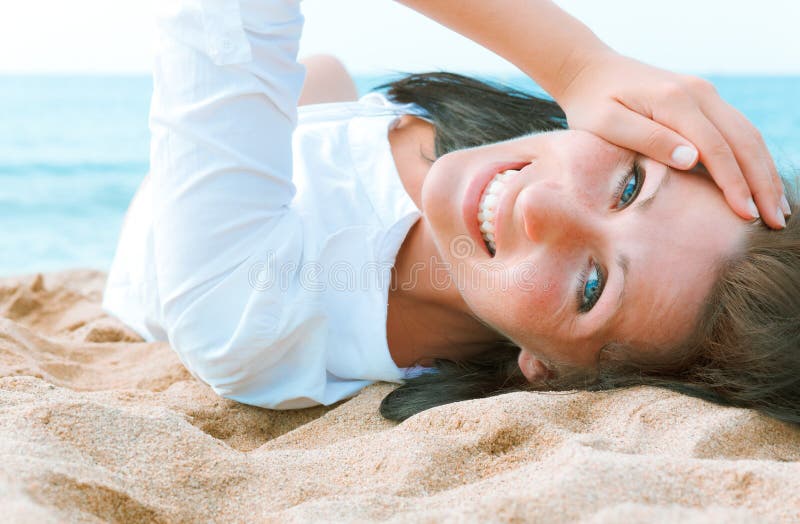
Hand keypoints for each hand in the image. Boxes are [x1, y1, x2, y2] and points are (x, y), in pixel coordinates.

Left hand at [554, 51, 789, 228]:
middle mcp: (699, 93)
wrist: (589, 70)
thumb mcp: (606, 124)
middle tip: (775, 220)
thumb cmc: (590, 103)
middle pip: (744, 141)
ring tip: (777, 207)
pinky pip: (737, 129)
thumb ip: (648, 140)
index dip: (735, 184)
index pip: (716, 148)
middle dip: (763, 183)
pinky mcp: (702, 98)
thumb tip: (692, 160)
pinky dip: (753, 156)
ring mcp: (704, 93)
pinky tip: (760, 181)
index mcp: (675, 101)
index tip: (746, 215)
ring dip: (765, 171)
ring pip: (748, 134)